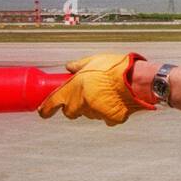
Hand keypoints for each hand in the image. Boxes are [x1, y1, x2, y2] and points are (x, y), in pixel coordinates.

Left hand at [37, 52, 154, 125]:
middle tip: (85, 94)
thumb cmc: (116, 68)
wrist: (137, 80)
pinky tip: (116, 101)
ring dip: (93, 107)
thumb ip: (78, 65)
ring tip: (106, 93)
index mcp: (73, 88)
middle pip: (71, 111)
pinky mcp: (110, 119)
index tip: (43, 112)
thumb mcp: (94, 60)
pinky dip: (108, 112)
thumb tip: (68, 67)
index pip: (53, 103)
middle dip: (75, 105)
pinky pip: (105, 118)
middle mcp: (81, 103)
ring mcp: (96, 113)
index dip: (46, 109)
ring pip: (89, 114)